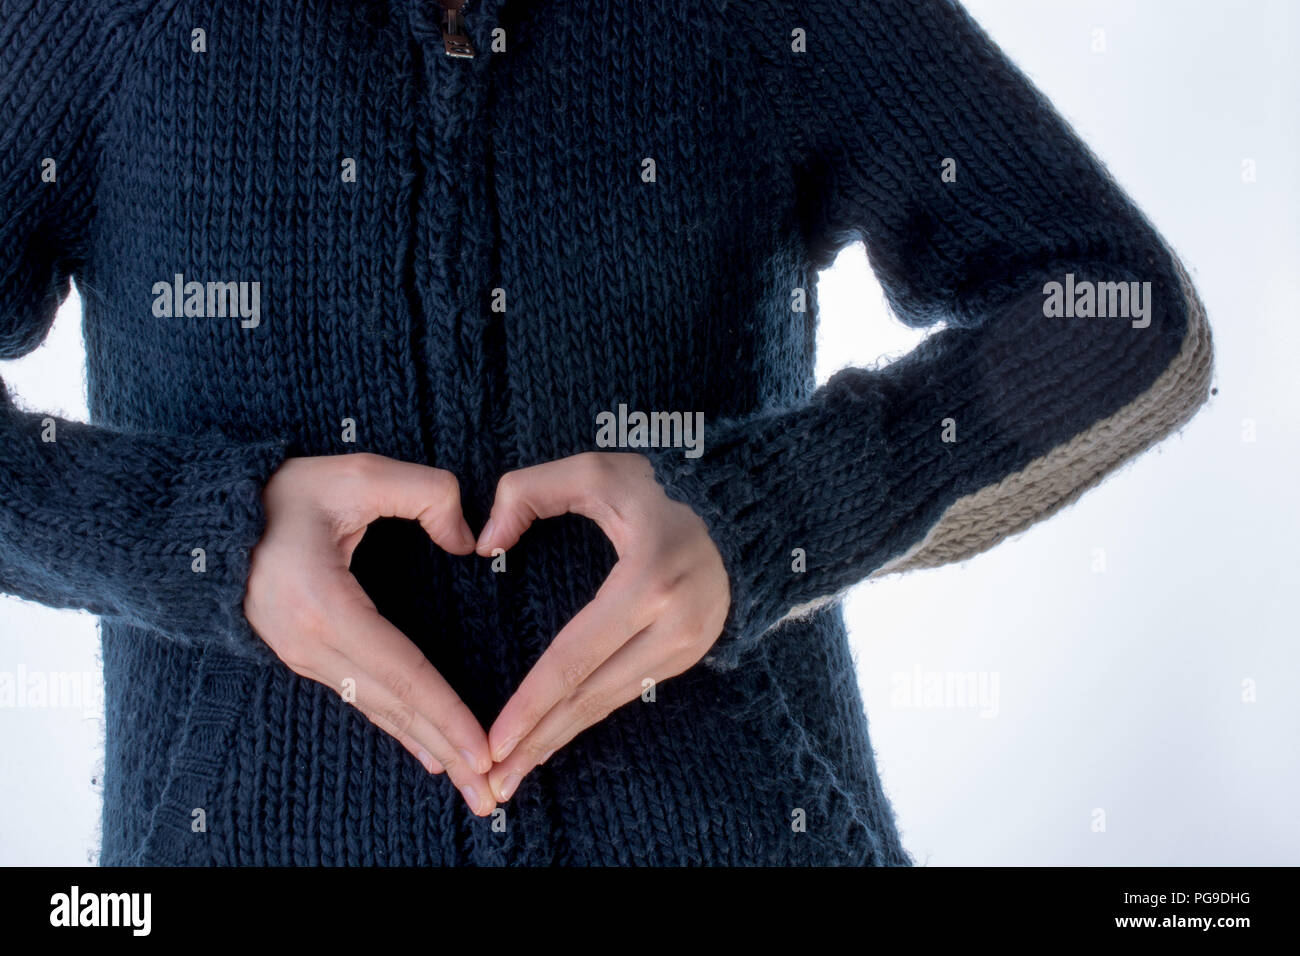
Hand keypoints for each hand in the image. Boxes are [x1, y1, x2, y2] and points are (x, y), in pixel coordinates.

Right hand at [244, 452, 496, 816]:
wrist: (208, 518)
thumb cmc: (284, 494)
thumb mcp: (357, 474)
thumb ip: (425, 494)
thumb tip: (467, 543)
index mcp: (324, 607)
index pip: (401, 671)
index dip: (446, 711)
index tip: (484, 747)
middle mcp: (313, 646)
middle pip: (394, 706)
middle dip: (447, 749)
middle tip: (492, 793)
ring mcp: (306, 657)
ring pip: (380, 711)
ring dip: (429, 748)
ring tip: (473, 787)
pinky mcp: (309, 657)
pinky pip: (364, 700)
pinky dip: (402, 729)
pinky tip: (430, 754)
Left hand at [475, 451, 729, 802]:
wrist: (740, 511)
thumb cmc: (657, 490)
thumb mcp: (594, 470)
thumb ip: (528, 492)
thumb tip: (485, 546)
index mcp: (648, 579)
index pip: (577, 655)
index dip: (532, 702)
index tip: (493, 739)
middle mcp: (674, 624)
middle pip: (591, 695)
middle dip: (538, 741)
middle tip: (491, 783)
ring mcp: (687, 646)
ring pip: (608, 704)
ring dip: (557, 742)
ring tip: (511, 777)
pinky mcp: (686, 657)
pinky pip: (625, 694)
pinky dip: (584, 720)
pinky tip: (550, 740)